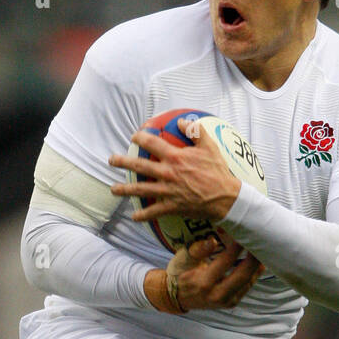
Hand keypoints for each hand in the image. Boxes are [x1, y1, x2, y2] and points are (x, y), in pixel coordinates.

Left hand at [109, 119, 241, 224]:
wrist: (226, 198)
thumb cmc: (218, 171)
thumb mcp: (210, 146)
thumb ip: (195, 131)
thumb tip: (182, 121)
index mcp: (176, 157)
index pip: (152, 143)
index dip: (141, 137)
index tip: (134, 137)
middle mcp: (168, 173)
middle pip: (139, 166)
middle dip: (123, 162)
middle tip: (111, 160)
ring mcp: (168, 191)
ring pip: (141, 190)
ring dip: (125, 190)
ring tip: (113, 189)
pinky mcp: (172, 206)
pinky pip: (153, 212)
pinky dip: (143, 215)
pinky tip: (134, 217)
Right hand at [153, 235, 264, 311]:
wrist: (177, 297)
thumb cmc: (180, 274)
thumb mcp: (183, 258)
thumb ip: (198, 249)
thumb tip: (213, 240)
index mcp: (204, 283)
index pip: (226, 262)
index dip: (237, 247)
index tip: (243, 232)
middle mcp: (217, 295)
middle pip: (243, 274)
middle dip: (254, 257)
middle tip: (259, 240)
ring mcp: (226, 301)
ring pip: (248, 281)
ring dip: (256, 264)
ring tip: (262, 248)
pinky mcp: (231, 302)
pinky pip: (246, 286)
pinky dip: (253, 273)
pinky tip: (258, 261)